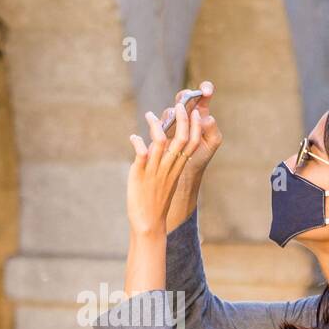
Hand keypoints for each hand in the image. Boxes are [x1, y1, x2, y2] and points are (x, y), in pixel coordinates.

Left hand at [127, 98, 202, 235]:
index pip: (192, 144)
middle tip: (178, 104)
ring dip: (155, 124)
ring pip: (160, 141)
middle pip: (181, 139)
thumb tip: (158, 149)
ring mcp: (155, 170)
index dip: (195, 126)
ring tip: (149, 114)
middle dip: (182, 119)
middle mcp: (169, 168)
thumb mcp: (166, 182)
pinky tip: (133, 137)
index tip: (194, 112)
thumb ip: (165, 165)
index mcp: (178, 169)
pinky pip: (140, 153)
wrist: (148, 224)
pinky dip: (137, 141)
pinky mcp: (140, 174)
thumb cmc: (156, 204)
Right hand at [154, 80, 221, 177]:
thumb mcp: (212, 143)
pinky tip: (161, 127)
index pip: (204, 93)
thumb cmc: (200, 155)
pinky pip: (159, 123)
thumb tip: (206, 118)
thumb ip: (213, 129)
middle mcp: (187, 114)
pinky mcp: (161, 131)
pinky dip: (159, 123)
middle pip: (184, 96)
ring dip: (173, 113)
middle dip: (185, 96)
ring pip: (171, 111)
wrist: (185, 173)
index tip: (205, 91)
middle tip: (185, 104)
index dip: (205, 88)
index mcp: (201, 113)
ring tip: (175, 119)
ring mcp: (173, 122)